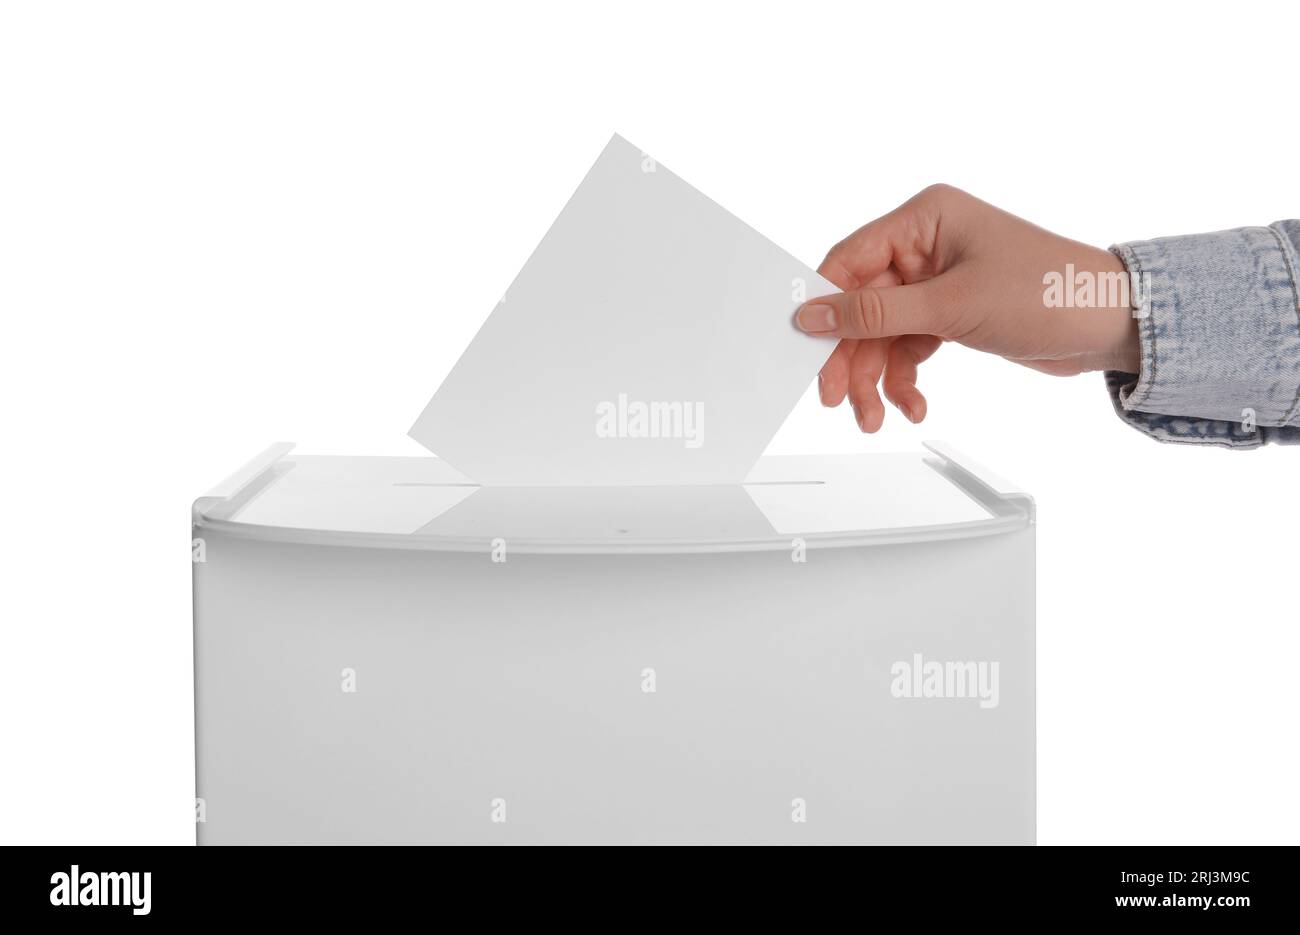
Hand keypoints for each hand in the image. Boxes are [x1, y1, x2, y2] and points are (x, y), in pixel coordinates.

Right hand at [796, 184, 1140, 430]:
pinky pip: (906, 348)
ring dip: (875, 378)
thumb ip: (876, 312)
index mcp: (925, 218)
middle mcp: (926, 245)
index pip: (850, 260)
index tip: (806, 345)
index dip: (826, 305)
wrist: (1109, 324)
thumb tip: (815, 315)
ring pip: (881, 334)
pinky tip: (912, 404)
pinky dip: (904, 379)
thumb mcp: (952, 304)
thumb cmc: (1049, 291)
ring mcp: (936, 281)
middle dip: (852, 357)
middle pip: (862, 305)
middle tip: (837, 397)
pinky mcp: (949, 314)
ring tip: (877, 415)